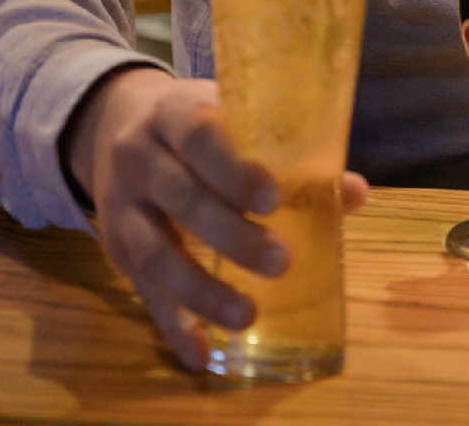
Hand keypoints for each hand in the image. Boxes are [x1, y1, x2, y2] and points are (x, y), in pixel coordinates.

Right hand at [64, 66, 367, 370]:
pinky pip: (144, 293)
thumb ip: (288, 151)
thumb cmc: (195, 122)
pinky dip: (173, 326)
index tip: (272, 199)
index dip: (233, 169)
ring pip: (155, 253)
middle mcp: (139, 158)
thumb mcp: (230, 114)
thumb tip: (354, 192)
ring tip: (246, 317)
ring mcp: (121, 208)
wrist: (113, 124)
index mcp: (173, 114)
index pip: (199, 136)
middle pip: (181, 198)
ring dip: (201, 290)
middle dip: (230, 234)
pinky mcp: (116, 251)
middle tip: (280, 261)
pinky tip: (201, 354)